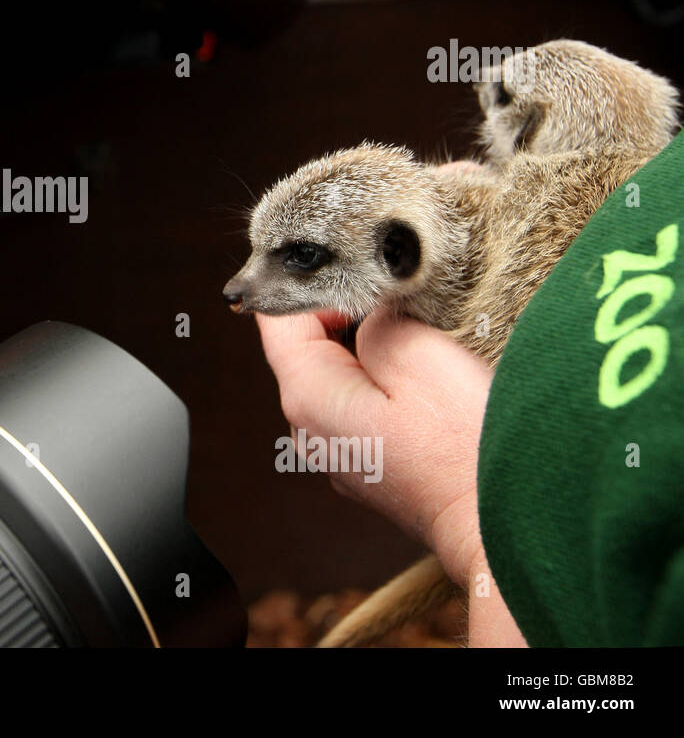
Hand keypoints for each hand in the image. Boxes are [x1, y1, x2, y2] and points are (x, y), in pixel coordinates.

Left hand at [256, 306, 525, 644]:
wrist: (506, 522)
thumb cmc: (464, 447)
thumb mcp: (416, 354)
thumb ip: (372, 317)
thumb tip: (364, 306)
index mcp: (307, 395)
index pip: (278, 318)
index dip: (308, 281)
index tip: (351, 262)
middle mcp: (309, 429)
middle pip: (308, 344)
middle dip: (347, 312)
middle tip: (397, 294)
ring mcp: (339, 451)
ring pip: (341, 371)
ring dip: (373, 346)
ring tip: (419, 336)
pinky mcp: (372, 461)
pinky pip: (365, 401)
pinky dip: (387, 379)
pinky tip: (426, 377)